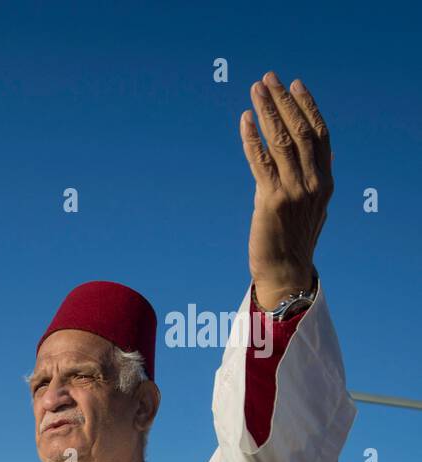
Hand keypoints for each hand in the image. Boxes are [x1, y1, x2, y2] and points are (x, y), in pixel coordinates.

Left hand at [240, 72, 332, 309]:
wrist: (285, 270)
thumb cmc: (295, 238)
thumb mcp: (316, 206)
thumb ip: (320, 178)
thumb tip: (329, 155)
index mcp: (325, 180)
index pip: (319, 132)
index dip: (307, 105)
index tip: (295, 83)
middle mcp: (314, 181)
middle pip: (299, 130)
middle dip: (283, 101)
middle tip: (268, 78)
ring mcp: (293, 190)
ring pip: (280, 141)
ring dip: (267, 111)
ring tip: (255, 90)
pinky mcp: (271, 200)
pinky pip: (260, 161)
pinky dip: (251, 138)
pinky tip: (245, 120)